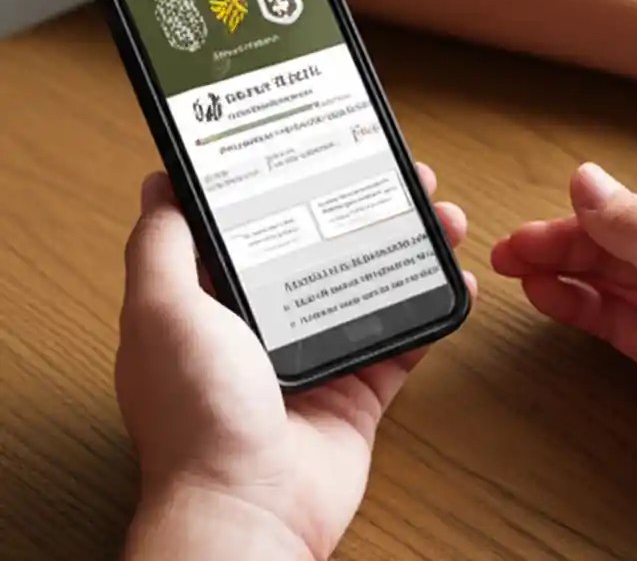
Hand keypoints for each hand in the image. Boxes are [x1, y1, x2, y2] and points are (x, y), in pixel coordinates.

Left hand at [117, 165, 475, 559]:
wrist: (252, 507)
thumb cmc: (198, 417)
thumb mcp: (160, 311)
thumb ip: (162, 244)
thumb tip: (162, 181)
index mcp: (213, 302)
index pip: (257, 226)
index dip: (293, 183)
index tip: (326, 148)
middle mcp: (265, 326)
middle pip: (326, 247)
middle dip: (367, 208)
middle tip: (402, 178)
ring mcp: (317, 357)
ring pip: (372, 285)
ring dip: (410, 246)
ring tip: (441, 218)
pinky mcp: (359, 390)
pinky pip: (406, 341)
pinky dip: (435, 310)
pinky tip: (457, 280)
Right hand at [492, 163, 636, 502]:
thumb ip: (627, 220)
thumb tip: (585, 178)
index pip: (620, 214)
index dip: (565, 224)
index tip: (517, 236)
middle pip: (611, 248)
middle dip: (557, 249)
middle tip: (503, 258)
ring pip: (610, 285)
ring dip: (565, 277)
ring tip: (518, 278)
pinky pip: (617, 323)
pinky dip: (583, 310)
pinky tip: (552, 302)